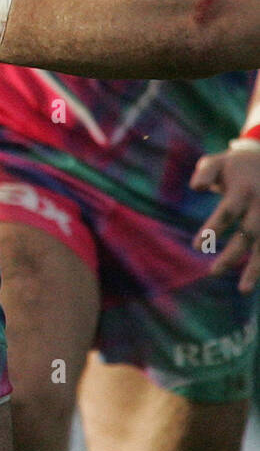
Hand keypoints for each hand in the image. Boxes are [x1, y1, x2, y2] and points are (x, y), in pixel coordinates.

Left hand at [191, 146, 259, 292]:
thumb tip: (197, 188)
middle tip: (212, 272)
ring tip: (243, 289)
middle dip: (232, 255)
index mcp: (243, 190)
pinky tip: (257, 280)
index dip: (213, 230)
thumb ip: (205, 172)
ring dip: (256, 268)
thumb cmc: (237, 164)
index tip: (197, 247)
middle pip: (248, 234)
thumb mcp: (218, 161)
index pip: (227, 213)